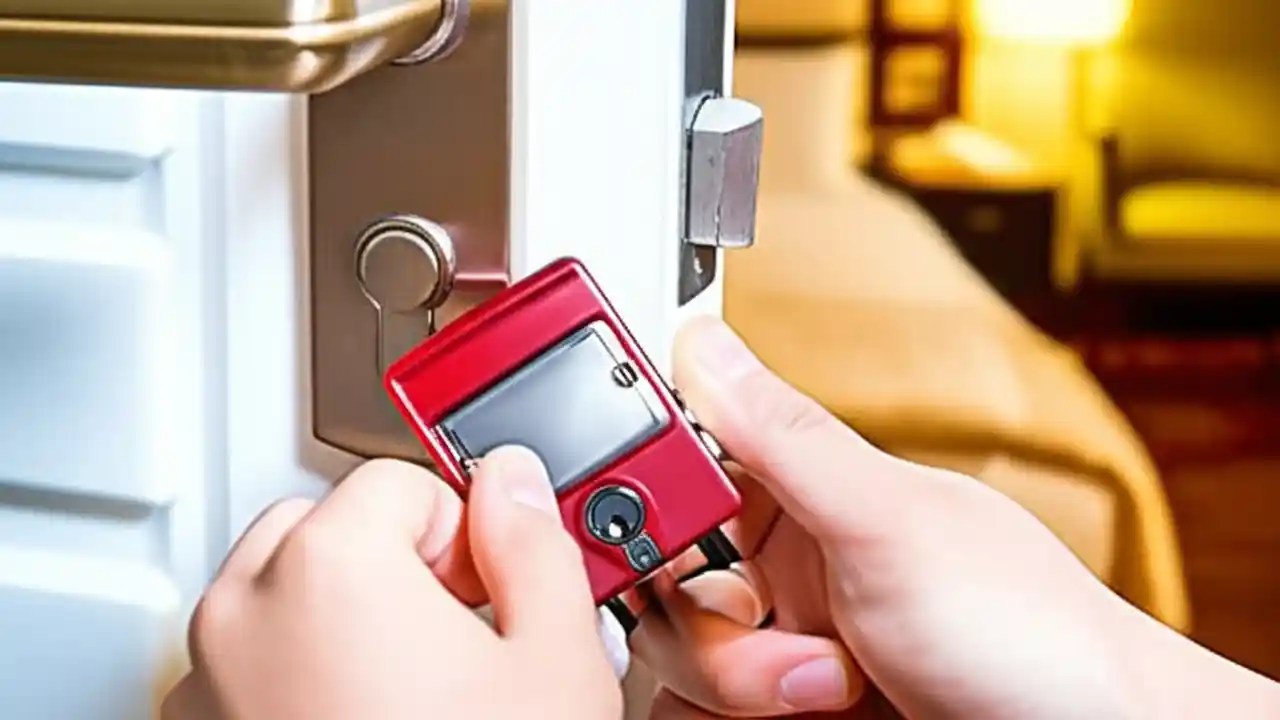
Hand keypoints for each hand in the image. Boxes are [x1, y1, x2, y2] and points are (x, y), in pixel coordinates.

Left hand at [162, 447, 621, 719]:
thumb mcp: (554, 657)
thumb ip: (536, 541)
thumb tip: (515, 483)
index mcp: (329, 568)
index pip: (401, 481)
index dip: (464, 531)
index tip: (490, 584)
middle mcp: (244, 615)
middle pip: (327, 526)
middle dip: (396, 565)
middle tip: (459, 636)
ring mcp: (209, 684)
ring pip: (281, 593)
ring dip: (342, 615)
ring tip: (415, 687)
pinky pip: (247, 663)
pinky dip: (296, 670)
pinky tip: (366, 719)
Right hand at [633, 318, 1149, 718]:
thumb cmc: (1030, 635)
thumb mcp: (892, 524)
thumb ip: (787, 439)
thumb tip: (703, 341)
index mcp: (806, 498)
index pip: (680, 478)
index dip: (647, 507)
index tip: (636, 539)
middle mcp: (785, 571)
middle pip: (661, 587)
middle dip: (717, 631)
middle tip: (794, 645)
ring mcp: (782, 651)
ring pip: (673, 664)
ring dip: (736, 691)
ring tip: (832, 693)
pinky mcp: (782, 715)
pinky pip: (695, 715)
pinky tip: (805, 719)